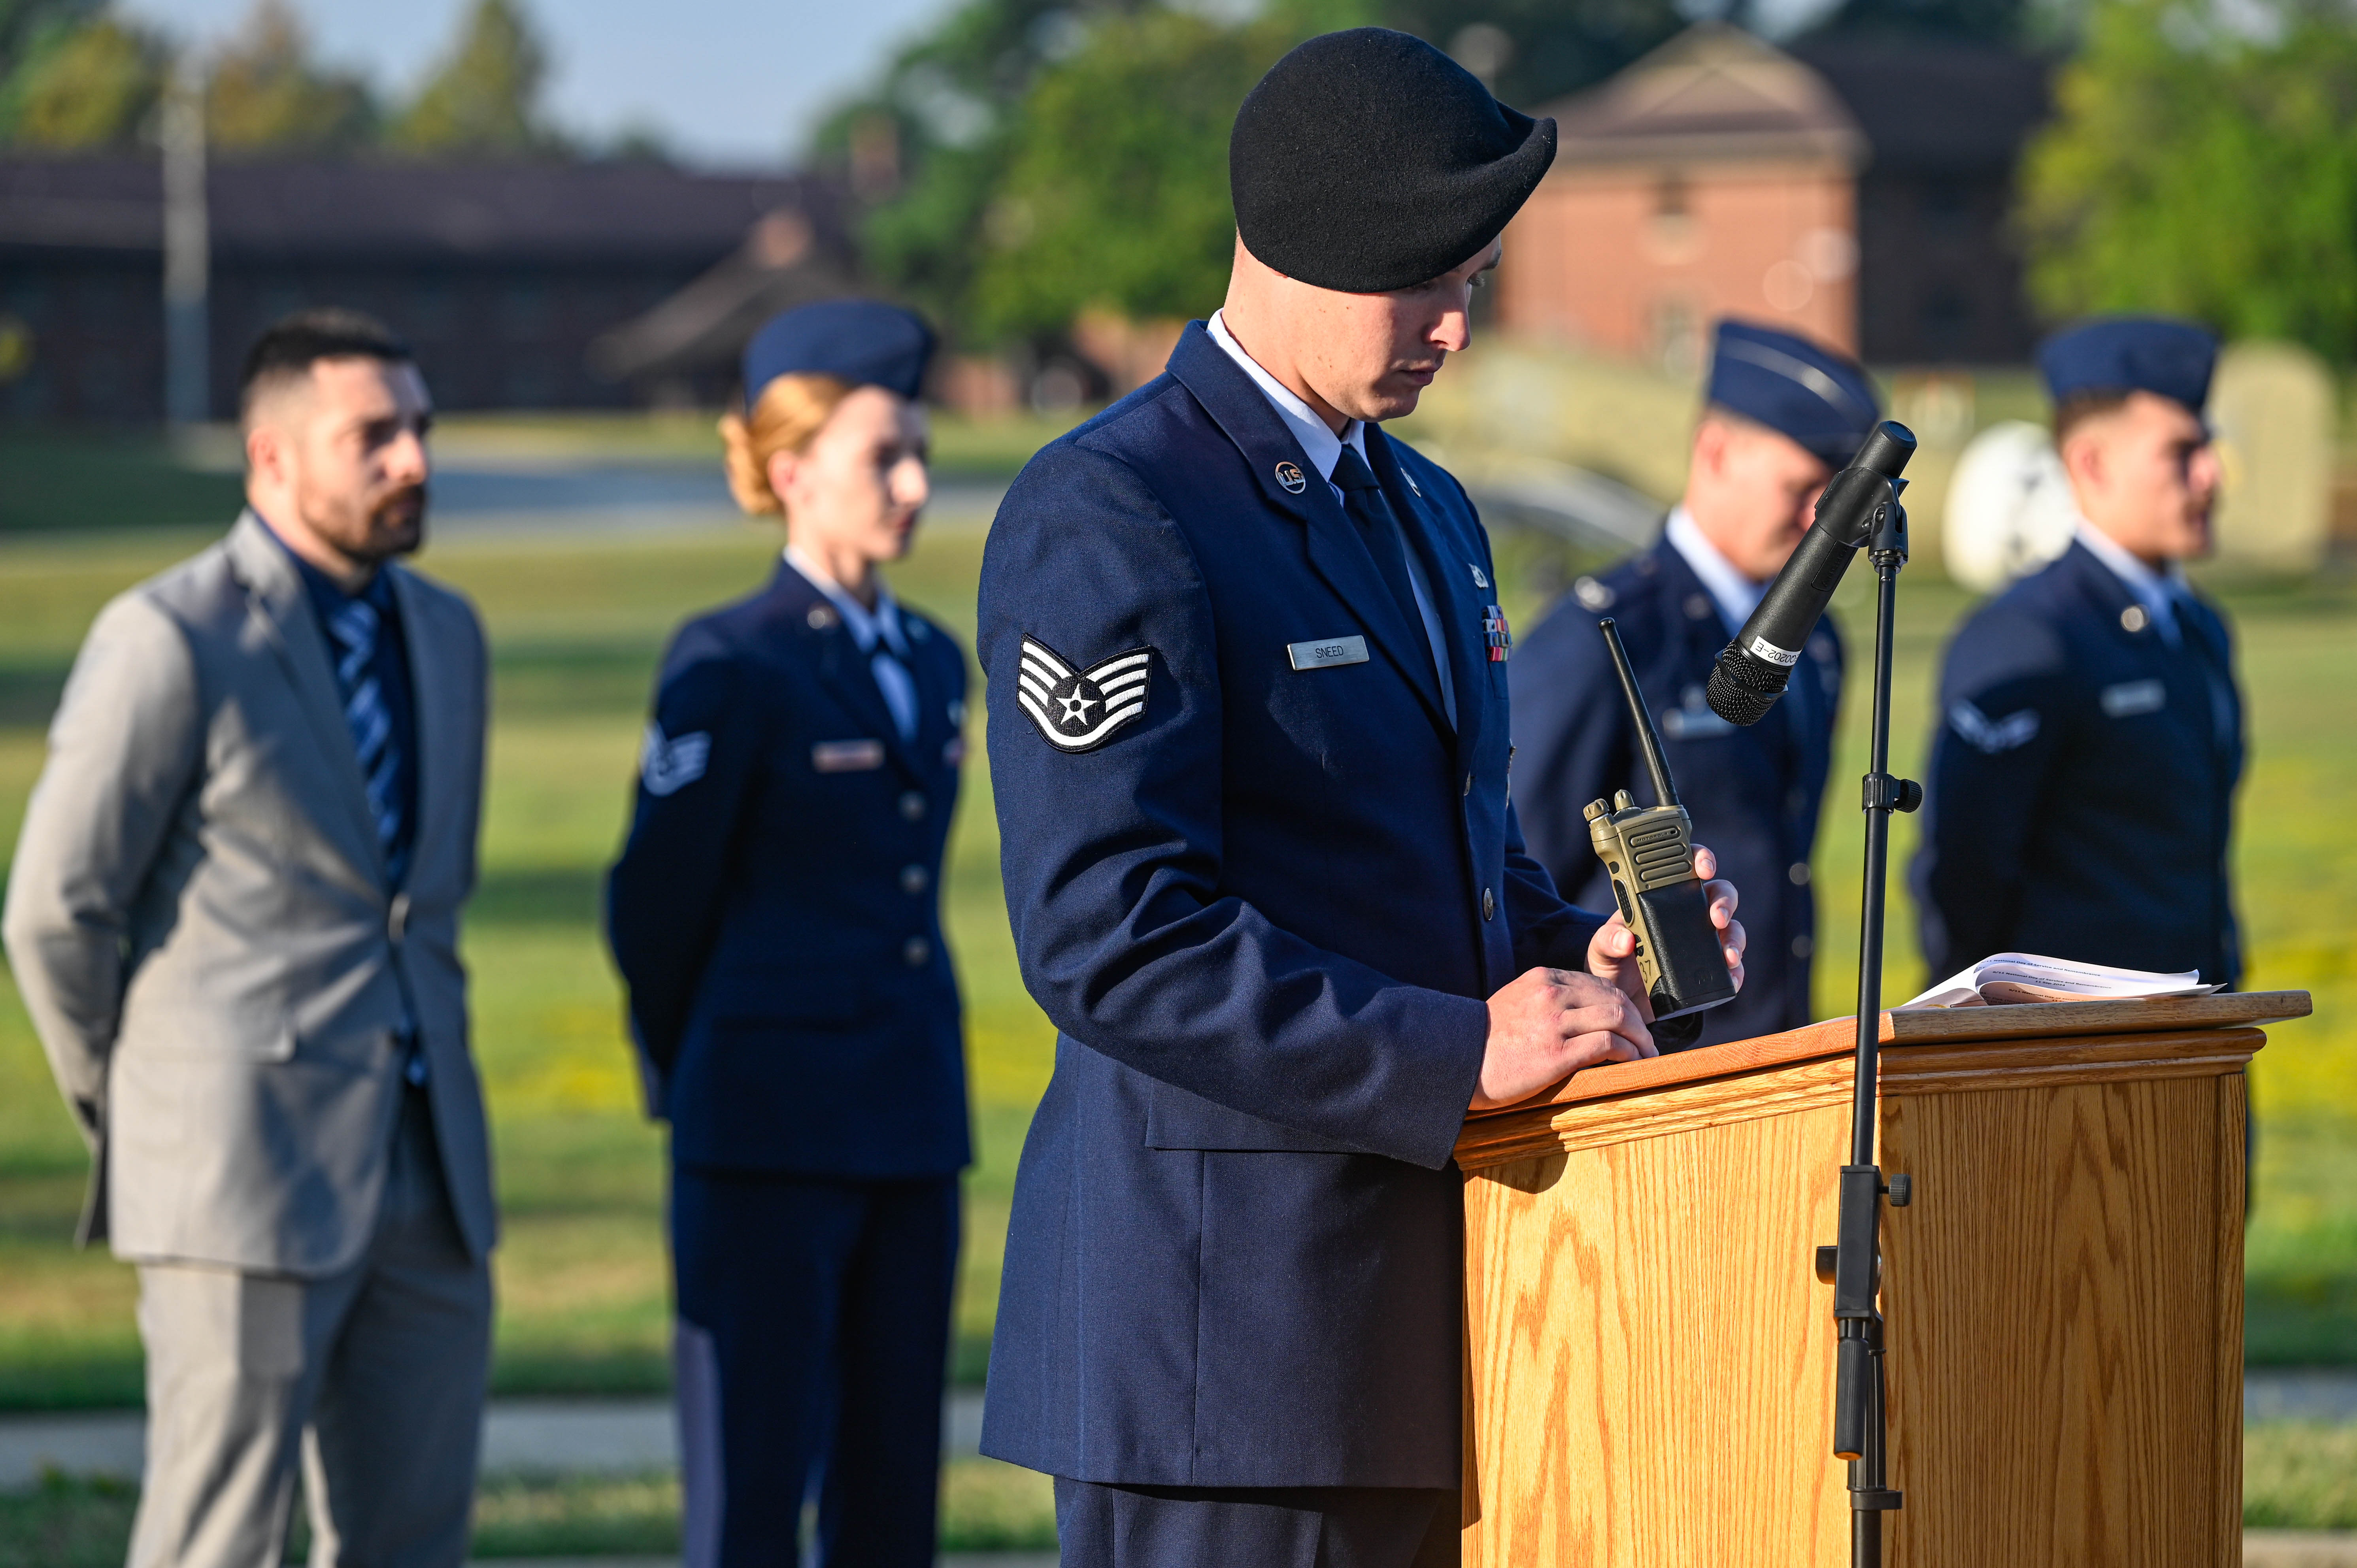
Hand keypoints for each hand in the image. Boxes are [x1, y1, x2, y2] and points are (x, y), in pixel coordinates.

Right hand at [1472, 965, 1655, 1110]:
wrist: (1457, 1064)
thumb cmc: (1486, 1042)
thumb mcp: (1517, 1004)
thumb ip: (1547, 1000)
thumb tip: (1583, 1014)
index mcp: (1542, 979)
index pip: (1598, 984)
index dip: (1623, 1004)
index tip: (1632, 1024)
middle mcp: (1550, 994)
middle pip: (1614, 998)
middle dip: (1639, 1022)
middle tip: (1647, 1043)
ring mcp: (1553, 1022)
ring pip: (1617, 1018)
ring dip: (1640, 1039)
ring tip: (1646, 1055)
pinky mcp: (1556, 1054)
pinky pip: (1607, 1045)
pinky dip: (1628, 1054)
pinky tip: (1632, 1064)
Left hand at [1585, 844, 1745, 1017]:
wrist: (1621, 1000)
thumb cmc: (1612, 965)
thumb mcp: (1602, 950)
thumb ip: (1607, 940)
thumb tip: (1625, 940)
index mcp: (1662, 900)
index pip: (1687, 869)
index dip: (1701, 860)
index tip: (1704, 868)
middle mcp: (1688, 915)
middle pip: (1719, 895)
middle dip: (1724, 901)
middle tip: (1717, 917)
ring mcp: (1703, 942)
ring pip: (1733, 928)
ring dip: (1735, 938)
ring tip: (1728, 955)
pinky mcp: (1711, 970)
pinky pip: (1733, 966)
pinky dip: (1737, 972)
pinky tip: (1732, 978)